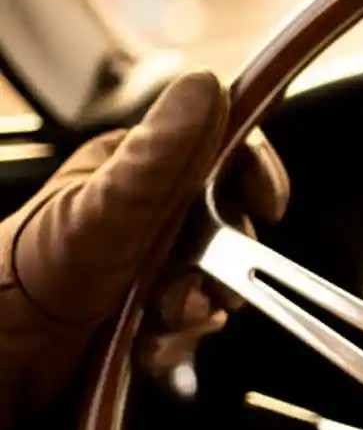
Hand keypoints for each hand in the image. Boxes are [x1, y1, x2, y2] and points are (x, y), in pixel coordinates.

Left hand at [0, 71, 288, 429]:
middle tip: (190, 284)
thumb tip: (206, 85)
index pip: (225, 150)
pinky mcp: (144, 313)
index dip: (255, 177)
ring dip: (195, 311)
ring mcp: (146, 263)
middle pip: (230, 225)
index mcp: (138, 166)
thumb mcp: (105, 209)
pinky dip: (175, 342)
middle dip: (221, 265)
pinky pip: (192, 326)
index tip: (268, 207)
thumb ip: (160, 154)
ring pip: (215, 281)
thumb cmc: (27, 275)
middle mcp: (145, 211)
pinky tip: (142, 345)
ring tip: (155, 322)